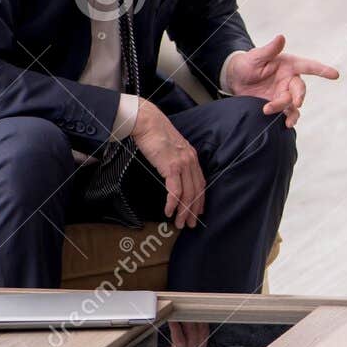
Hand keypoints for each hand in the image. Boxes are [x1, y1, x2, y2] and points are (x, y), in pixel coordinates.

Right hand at [132, 99, 205, 227]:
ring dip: (183, 211)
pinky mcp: (172, 166)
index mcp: (191, 157)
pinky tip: (168, 212)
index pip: (200, 183)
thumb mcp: (169, 149)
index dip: (200, 199)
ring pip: (188, 194)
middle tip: (190, 224)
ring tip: (179, 223)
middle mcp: (191, 161)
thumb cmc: (154, 133)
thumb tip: (170, 174)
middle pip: (196, 191)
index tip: (197, 212)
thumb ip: (173, 161)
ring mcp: (183, 164)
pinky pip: (175, 190)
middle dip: (193, 210)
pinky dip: (173, 203)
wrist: (147, 122)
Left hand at [224, 34, 339, 126]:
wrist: (235, 80)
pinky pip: (288, 113)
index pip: (309, 66)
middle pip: (300, 89)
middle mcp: (290, 79)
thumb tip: (281, 37)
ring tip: (268, 110)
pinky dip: (289, 119)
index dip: (322, 70)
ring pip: (293, 104)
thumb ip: (269, 49)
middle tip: (295, 103)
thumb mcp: (255, 56)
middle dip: (299, 96)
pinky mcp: (279, 105)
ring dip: (287, 109)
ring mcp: (285, 93)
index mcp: (289, 65)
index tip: (335, 75)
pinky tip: (286, 124)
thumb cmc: (247, 63)